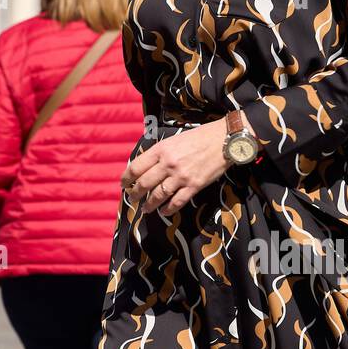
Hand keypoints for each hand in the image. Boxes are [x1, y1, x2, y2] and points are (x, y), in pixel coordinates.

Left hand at [120, 112, 256, 214]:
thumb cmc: (199, 137)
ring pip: (158, 195)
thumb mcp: (174, 139)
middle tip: (132, 198)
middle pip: (144, 183)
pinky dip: (169, 209)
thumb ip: (160, 152)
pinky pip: (177, 201)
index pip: (136, 166)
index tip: (123, 184)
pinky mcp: (194, 185)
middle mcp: (168, 163)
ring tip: (145, 209)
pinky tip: (164, 212)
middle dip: (135, 194)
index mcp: (161, 150)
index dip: (127, 177)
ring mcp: (181, 176)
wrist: (224, 140)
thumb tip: (147, 166)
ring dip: (149, 204)